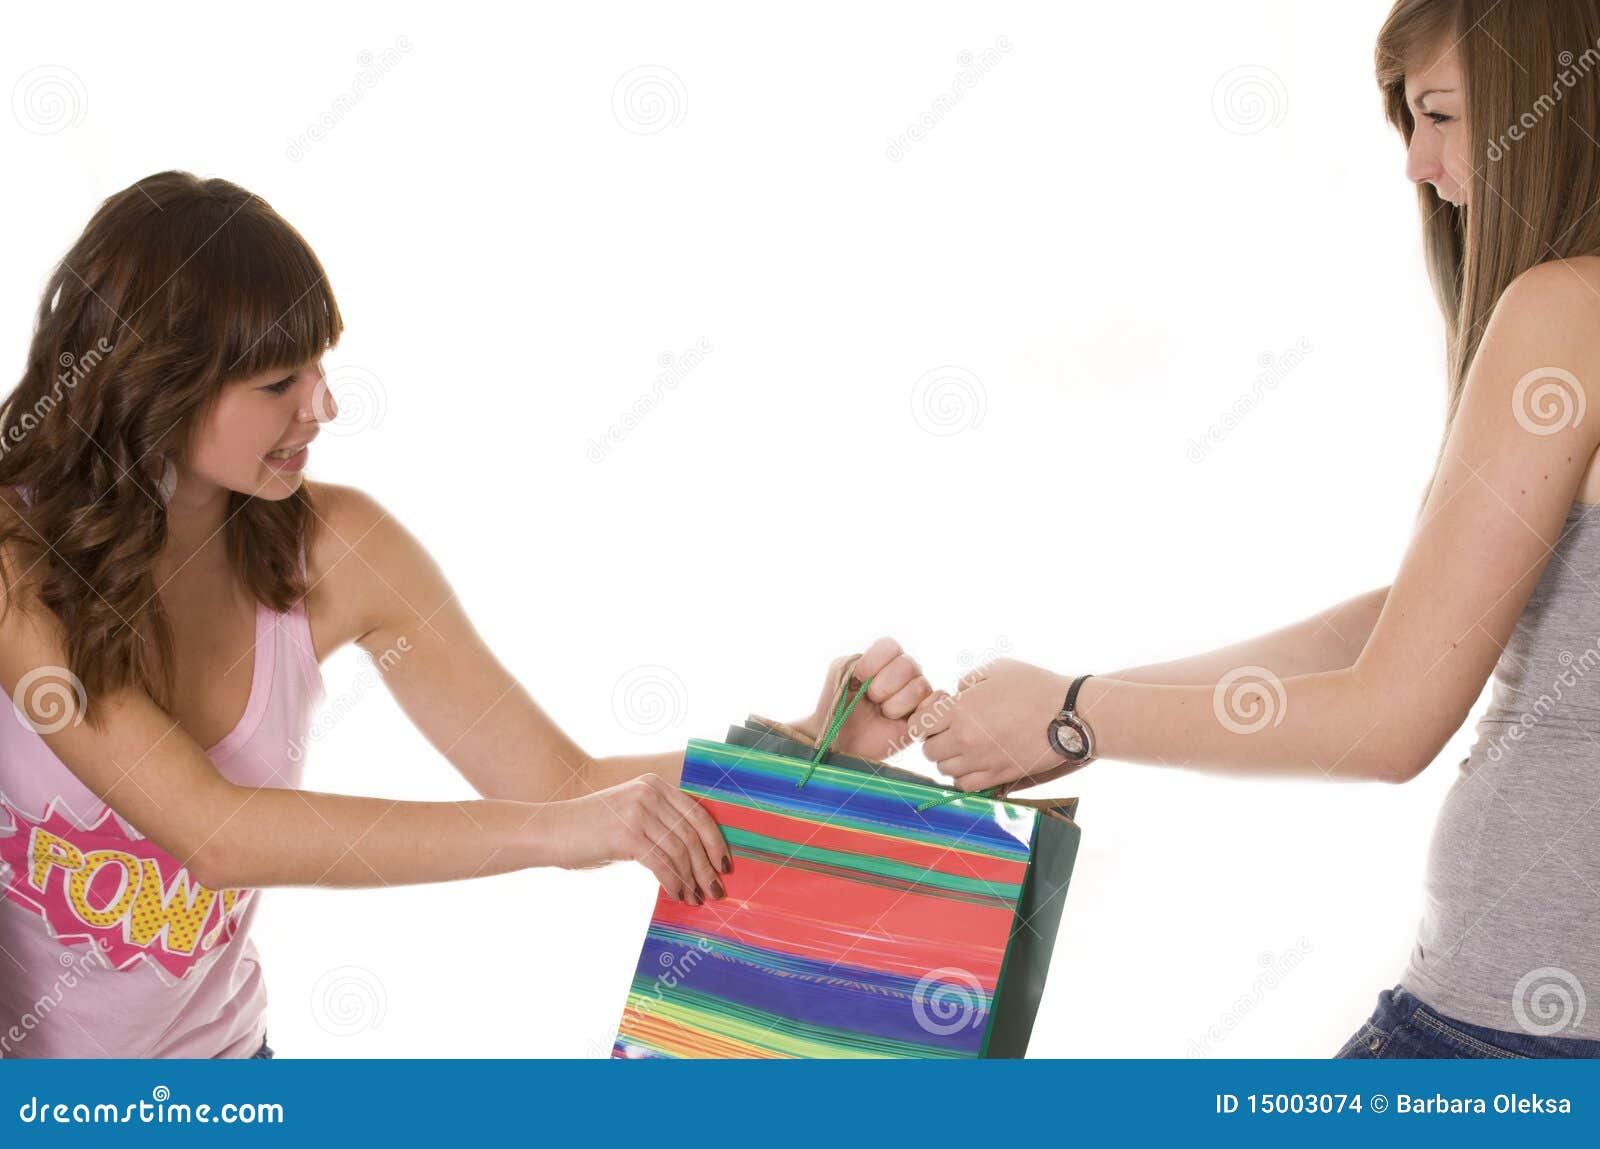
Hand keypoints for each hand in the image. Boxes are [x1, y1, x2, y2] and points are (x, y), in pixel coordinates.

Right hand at [548, 774, 729, 905]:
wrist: (549, 830)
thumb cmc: (589, 831)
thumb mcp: (629, 816)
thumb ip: (658, 824)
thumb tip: (694, 857)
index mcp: (654, 786)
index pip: (698, 814)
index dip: (716, 842)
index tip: (725, 865)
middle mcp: (650, 793)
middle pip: (693, 834)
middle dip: (707, 866)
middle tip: (715, 890)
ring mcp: (638, 811)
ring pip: (680, 850)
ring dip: (692, 879)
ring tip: (696, 898)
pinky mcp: (626, 834)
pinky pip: (662, 863)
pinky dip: (674, 882)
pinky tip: (677, 895)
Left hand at [792, 637, 933, 760]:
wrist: (842, 741)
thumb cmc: (839, 707)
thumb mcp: (838, 676)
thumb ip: (853, 661)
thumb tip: (877, 668)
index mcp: (883, 659)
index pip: (890, 646)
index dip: (873, 662)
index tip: (858, 678)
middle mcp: (904, 673)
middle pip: (907, 665)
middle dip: (884, 685)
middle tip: (872, 699)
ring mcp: (916, 694)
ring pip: (919, 687)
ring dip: (895, 704)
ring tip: (883, 713)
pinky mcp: (925, 715)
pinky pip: (936, 704)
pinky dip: (919, 713)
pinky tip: (901, 721)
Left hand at [910, 658, 1084, 791]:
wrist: (1068, 714)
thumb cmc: (1034, 686)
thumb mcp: (996, 669)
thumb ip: (968, 681)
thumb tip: (955, 694)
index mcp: (960, 710)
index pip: (919, 726)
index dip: (923, 721)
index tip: (935, 717)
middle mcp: (965, 739)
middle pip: (929, 751)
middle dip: (935, 740)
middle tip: (951, 731)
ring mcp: (981, 761)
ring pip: (945, 770)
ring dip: (950, 759)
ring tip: (965, 747)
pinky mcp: (998, 776)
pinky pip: (966, 785)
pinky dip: (964, 776)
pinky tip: (975, 762)